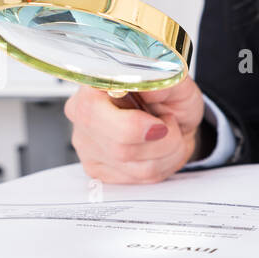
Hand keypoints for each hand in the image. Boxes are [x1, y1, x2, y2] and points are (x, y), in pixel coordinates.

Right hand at [64, 77, 206, 183]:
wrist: (174, 122)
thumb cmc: (169, 100)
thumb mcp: (176, 82)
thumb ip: (165, 80)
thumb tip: (150, 87)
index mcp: (93, 85)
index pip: (94, 111)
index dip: (133, 125)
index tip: (161, 124)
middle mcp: (82, 114)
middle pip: (119, 147)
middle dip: (161, 141)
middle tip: (167, 125)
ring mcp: (87, 145)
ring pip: (136, 166)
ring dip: (167, 153)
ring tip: (168, 136)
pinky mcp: (98, 169)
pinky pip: (139, 177)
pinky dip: (163, 165)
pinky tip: (159, 149)